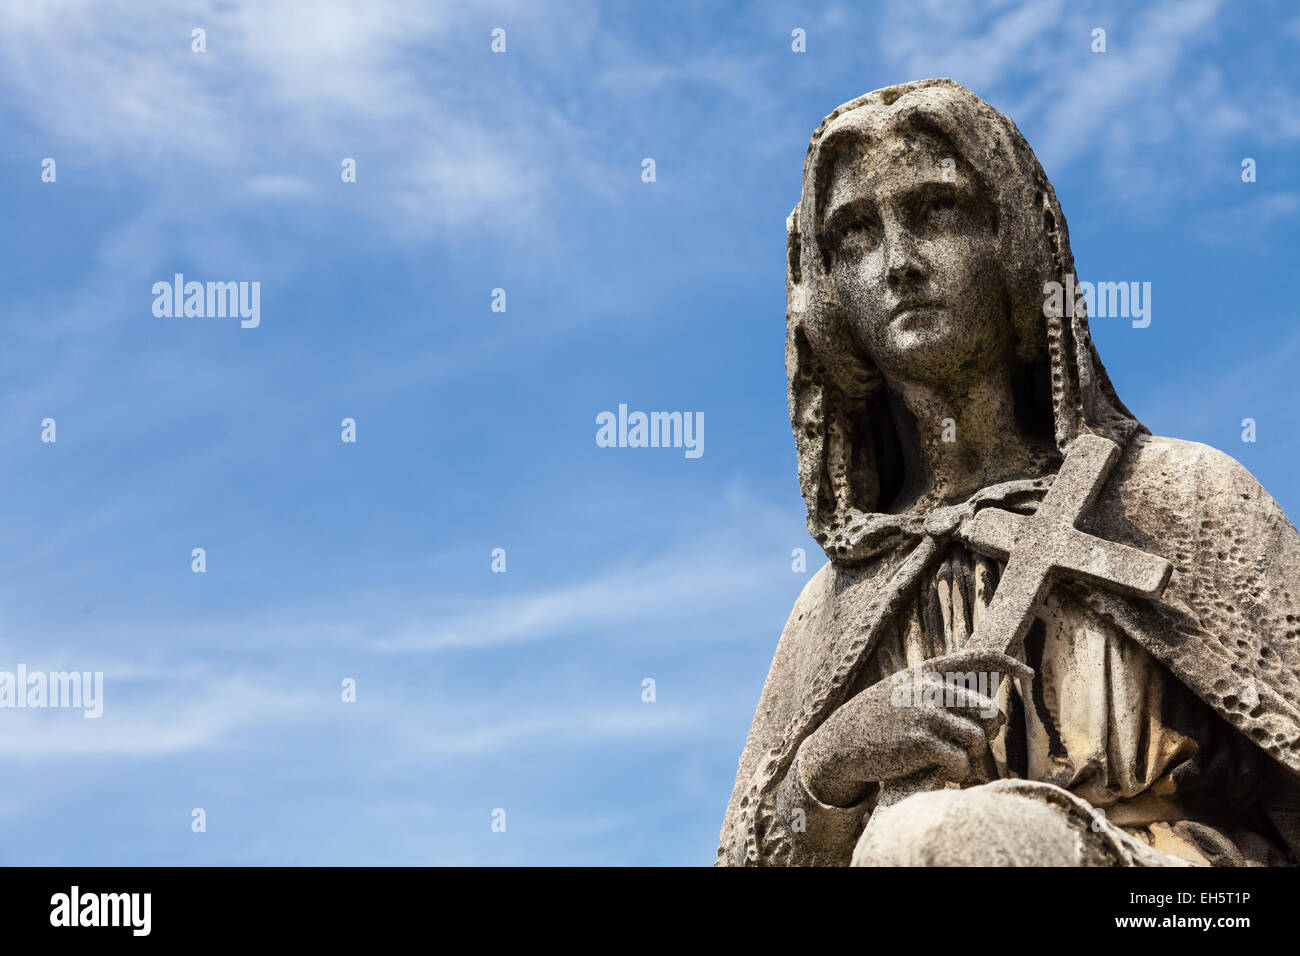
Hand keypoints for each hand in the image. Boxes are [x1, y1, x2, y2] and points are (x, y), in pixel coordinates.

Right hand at [796, 649, 1032, 806]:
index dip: (1008, 664)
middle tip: (965, 743)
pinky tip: (937, 770)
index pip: (978, 658)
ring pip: (978, 738)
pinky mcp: (923, 742)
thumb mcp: (901, 691)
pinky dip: (956, 772)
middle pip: (988, 710)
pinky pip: (963, 762)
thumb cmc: (876, 721)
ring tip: (945, 758)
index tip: (1028, 674)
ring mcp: (927, 714)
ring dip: (968, 755)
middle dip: (984, 731)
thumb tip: (985, 707)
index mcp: (927, 672)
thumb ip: (935, 690)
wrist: (840, 743)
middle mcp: (930, 688)